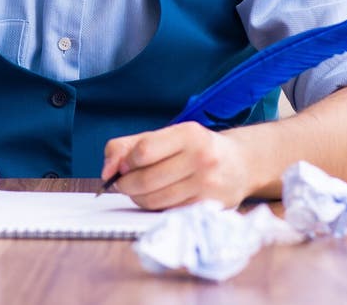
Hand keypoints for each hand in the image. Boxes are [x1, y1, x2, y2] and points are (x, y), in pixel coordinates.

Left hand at [101, 122, 253, 209]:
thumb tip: (107, 170)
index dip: (125, 162)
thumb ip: (128, 146)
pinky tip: (155, 198)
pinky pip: (167, 212)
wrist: (239, 164)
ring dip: (137, 198)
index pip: (143, 151)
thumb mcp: (165, 136)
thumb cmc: (194, 148)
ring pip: (154, 200)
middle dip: (125, 184)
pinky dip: (153, 208)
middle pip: (146, 179)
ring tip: (137, 190)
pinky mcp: (207, 206)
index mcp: (188, 133)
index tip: (121, 166)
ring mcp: (206, 185)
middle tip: (122, 182)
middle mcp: (201, 158)